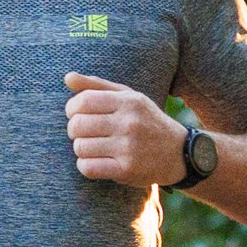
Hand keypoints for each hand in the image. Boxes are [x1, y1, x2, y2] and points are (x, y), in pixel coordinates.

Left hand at [64, 74, 190, 185]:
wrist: (179, 153)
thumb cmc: (146, 121)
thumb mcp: (128, 97)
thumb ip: (97, 86)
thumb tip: (67, 77)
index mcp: (128, 102)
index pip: (82, 101)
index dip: (71, 109)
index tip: (77, 114)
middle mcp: (129, 123)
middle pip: (77, 125)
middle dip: (74, 130)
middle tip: (85, 133)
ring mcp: (129, 147)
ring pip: (80, 148)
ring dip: (81, 149)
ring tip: (94, 147)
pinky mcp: (127, 169)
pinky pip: (87, 168)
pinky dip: (86, 166)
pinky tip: (96, 161)